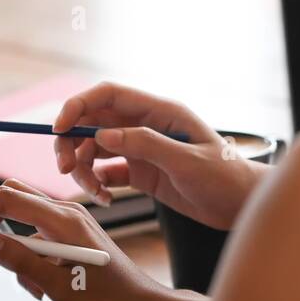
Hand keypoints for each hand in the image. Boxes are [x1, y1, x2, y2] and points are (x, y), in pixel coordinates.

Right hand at [0, 180, 202, 300]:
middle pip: (5, 200)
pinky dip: (23, 255)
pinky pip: (33, 234)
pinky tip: (37, 286)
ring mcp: (68, 222)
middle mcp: (65, 213)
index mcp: (63, 221)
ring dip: (4, 246)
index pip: (2, 201)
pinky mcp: (70, 234)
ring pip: (17, 219)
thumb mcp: (60, 288)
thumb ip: (20, 261)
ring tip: (25, 285)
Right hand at [53, 82, 265, 229]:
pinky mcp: (140, 173)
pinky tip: (106, 198)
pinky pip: (105, 173)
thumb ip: (145, 145)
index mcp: (158, 112)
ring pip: (94, 150)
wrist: (241, 204)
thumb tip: (101, 136)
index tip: (58, 129)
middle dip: (72, 144)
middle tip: (66, 168)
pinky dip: (97, 184)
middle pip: (92, 123)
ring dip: (83, 169)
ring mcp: (140, 149)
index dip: (77, 106)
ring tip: (94, 191)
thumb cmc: (225, 177)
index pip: (107, 96)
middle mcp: (144, 126)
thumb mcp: (187, 161)